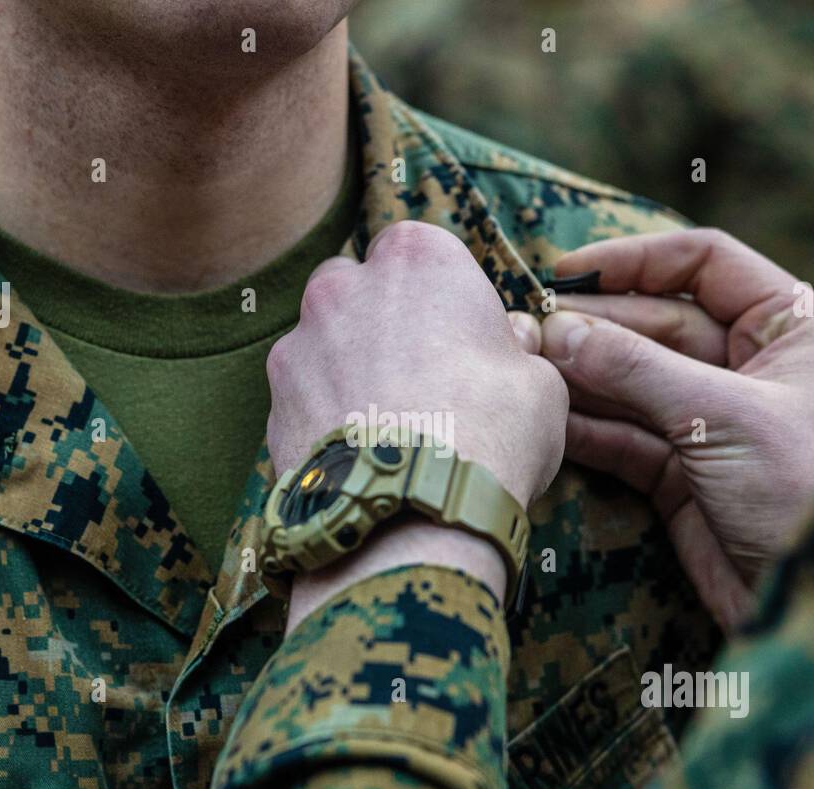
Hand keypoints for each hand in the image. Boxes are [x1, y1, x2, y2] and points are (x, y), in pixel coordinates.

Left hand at [268, 220, 568, 624]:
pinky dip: (323, 416)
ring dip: (346, 368)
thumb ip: (515, 352)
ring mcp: (299, 341)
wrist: (412, 512)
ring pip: (323, 341)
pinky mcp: (273, 400)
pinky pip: (302, 396)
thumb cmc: (491, 434)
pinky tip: (356, 454)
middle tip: (418, 376)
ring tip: (384, 425)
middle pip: (358, 286)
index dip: (443, 296)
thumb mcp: (540, 386)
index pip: (423, 252)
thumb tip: (507, 345)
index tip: (461, 336)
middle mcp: (346, 285)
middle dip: (379, 319)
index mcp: (417, 257)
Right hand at [533, 227, 813, 629]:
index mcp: (789, 326)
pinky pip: (624, 436)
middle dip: (594, 328)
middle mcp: (750, 365)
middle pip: (656, 322)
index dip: (634, 261)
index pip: (704, 263)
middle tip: (530, 331)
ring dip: (581, 377)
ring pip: (632, 382)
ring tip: (525, 368)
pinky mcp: (683, 474)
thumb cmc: (805, 490)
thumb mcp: (722, 416)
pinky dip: (586, 428)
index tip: (566, 273)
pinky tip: (546, 417)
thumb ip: (636, 369)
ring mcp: (712, 420)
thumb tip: (559, 330)